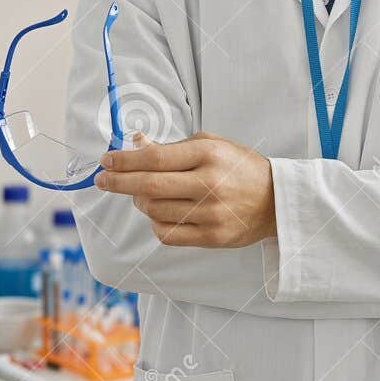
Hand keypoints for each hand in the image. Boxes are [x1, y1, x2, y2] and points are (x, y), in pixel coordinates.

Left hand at [95, 131, 276, 247]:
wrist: (276, 200)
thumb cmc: (240, 167)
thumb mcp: (211, 145)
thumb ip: (173, 146)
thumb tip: (135, 143)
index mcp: (209, 154)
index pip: (155, 158)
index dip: (125, 160)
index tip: (107, 160)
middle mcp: (209, 184)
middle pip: (149, 186)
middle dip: (118, 182)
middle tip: (102, 179)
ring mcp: (211, 213)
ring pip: (154, 210)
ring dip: (139, 201)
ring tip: (140, 193)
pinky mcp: (212, 237)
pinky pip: (167, 233)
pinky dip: (155, 222)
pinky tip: (158, 212)